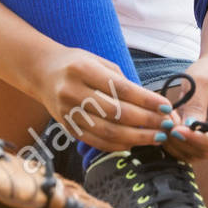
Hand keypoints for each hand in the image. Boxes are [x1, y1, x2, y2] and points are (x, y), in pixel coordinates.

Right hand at [27, 44, 173, 152]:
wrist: (41, 71)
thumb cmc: (77, 64)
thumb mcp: (98, 62)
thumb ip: (122, 81)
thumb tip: (152, 104)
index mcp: (83, 69)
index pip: (120, 89)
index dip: (146, 100)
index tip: (166, 106)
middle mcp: (72, 91)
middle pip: (116, 113)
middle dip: (146, 121)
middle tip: (166, 125)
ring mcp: (68, 111)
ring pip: (107, 131)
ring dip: (137, 137)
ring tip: (156, 137)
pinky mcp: (67, 127)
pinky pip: (96, 141)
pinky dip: (118, 145)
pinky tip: (134, 143)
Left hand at [161, 55, 207, 159]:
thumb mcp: (200, 80)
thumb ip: (196, 103)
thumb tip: (189, 127)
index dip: (199, 140)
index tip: (176, 131)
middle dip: (183, 139)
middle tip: (166, 122)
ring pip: (198, 154)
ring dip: (177, 142)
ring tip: (167, 120)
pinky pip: (191, 151)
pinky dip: (176, 143)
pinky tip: (169, 127)